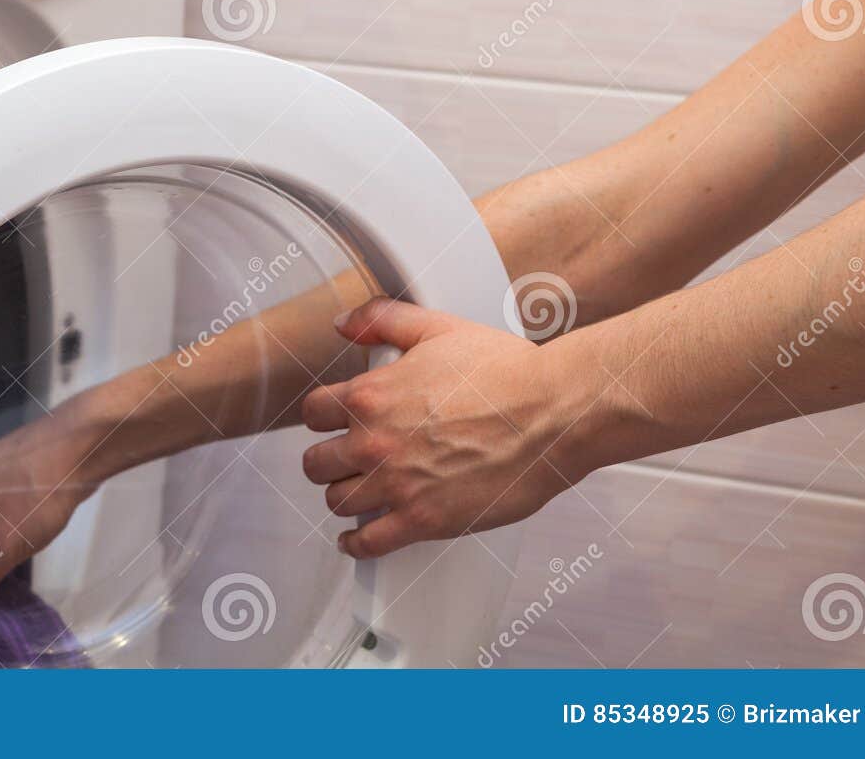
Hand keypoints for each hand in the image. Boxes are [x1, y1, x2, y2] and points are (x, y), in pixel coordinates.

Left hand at [301, 297, 594, 557]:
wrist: (552, 414)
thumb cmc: (505, 372)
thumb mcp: (437, 327)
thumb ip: (381, 319)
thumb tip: (342, 322)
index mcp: (371, 396)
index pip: (312, 413)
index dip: (321, 418)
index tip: (330, 424)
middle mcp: (375, 442)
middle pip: (316, 463)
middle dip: (327, 460)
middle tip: (343, 461)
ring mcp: (397, 485)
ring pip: (337, 502)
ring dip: (345, 497)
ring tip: (357, 493)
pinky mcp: (424, 520)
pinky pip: (369, 544)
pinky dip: (356, 545)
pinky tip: (356, 540)